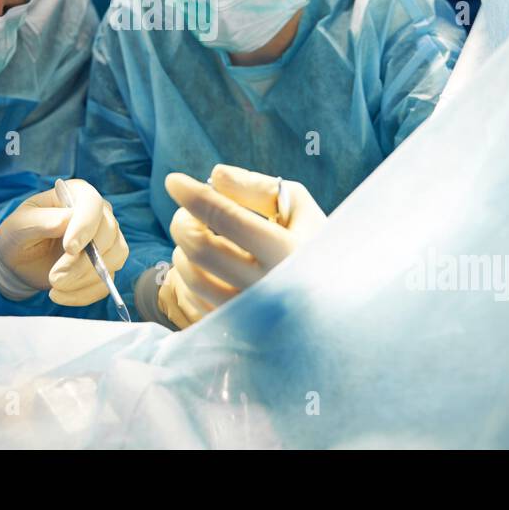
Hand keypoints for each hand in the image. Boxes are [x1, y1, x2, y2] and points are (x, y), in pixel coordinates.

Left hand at [0, 179, 127, 305]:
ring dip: (85, 278)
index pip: (92, 204)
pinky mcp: (106, 265)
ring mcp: (106, 240)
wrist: (20, 261)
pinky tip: (60, 295)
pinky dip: (84, 293)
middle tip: (54, 277)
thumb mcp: (18, 226)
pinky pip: (107, 282)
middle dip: (83, 261)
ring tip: (54, 286)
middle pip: (108, 233)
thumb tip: (67, 220)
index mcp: (76, 194)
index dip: (85, 226)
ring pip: (115, 257)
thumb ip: (40, 221)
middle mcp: (98, 214)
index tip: (70, 248)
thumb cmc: (18, 235)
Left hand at [155, 164, 327, 328]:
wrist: (334, 302)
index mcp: (287, 251)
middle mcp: (268, 288)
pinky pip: (191, 303)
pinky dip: (186, 279)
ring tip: (198, 238)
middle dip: (183, 222)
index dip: (192, 194)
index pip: (225, 217)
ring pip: (190, 278)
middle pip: (199, 249)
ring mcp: (250, 317)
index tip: (174, 180)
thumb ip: (257, 188)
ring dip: (183, 250)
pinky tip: (201, 266)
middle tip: (188, 213)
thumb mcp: (297, 207)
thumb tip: (215, 176)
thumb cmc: (311, 242)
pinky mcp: (236, 333)